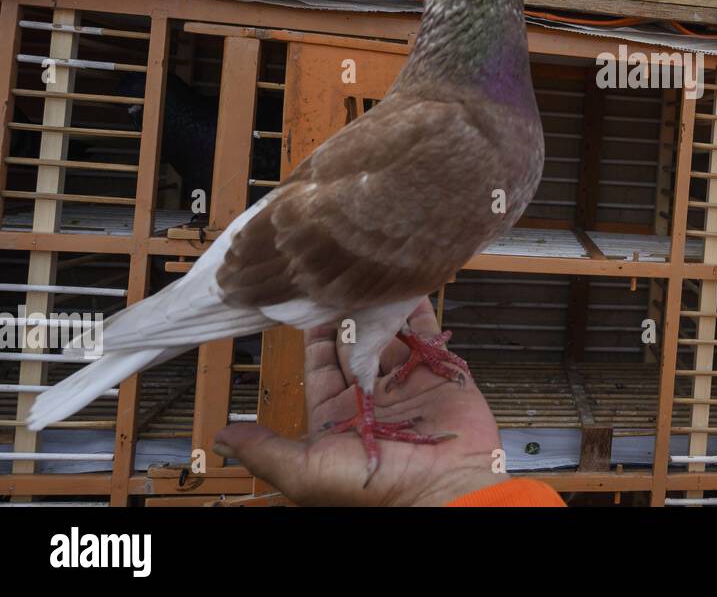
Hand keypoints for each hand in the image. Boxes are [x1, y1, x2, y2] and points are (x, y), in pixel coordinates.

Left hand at [214, 299, 504, 505]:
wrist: (446, 486)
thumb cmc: (379, 487)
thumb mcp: (308, 471)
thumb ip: (266, 449)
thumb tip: (222, 436)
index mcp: (339, 415)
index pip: (320, 366)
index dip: (314, 338)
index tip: (309, 306)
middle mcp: (371, 395)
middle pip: (353, 343)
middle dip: (346, 315)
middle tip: (340, 282)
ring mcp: (406, 382)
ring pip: (388, 334)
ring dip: (378, 308)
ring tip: (370, 278)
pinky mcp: (438, 373)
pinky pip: (425, 334)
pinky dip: (417, 309)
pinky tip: (406, 287)